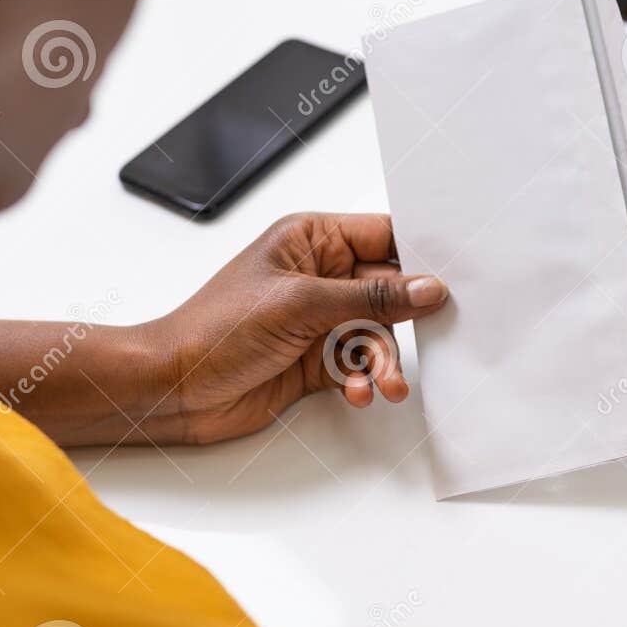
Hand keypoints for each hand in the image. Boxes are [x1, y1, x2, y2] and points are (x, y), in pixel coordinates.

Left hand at [136, 212, 447, 444]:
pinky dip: (363, 378)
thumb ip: (370, 297)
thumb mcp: (301, 304)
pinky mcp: (315, 358)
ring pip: (377, 333)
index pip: (383, 236)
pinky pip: (359, 364)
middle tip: (429, 339)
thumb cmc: (213, 330)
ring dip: (384, 359)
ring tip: (385, 383)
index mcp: (311, 239)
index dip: (420, 255)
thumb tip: (427, 288)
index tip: (454, 276)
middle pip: (390, 290)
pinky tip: (355, 390)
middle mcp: (319, 275)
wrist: (172, 388)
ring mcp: (318, 318)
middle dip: (407, 320)